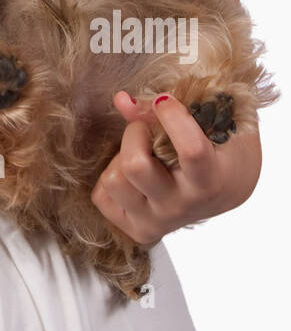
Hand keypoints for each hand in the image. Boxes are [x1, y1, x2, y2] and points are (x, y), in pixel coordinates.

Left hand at [91, 85, 262, 248]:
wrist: (228, 189)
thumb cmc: (221, 149)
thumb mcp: (210, 122)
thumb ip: (167, 109)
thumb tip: (121, 100)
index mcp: (210, 182)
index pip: (190, 150)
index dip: (172, 116)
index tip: (165, 101)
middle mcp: (182, 207)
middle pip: (135, 165)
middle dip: (136, 132)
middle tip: (149, 128)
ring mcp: (158, 222)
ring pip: (113, 181)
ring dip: (121, 157)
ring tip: (142, 152)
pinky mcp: (138, 230)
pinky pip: (102, 196)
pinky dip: (113, 176)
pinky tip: (134, 174)